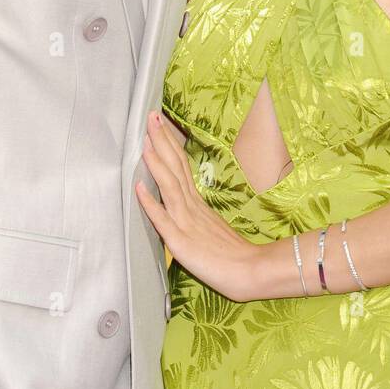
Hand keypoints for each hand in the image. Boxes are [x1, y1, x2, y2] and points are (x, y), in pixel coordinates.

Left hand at [135, 109, 263, 302]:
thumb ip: (196, 213)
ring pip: (170, 185)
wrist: (250, 272)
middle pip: (175, 167)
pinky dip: (150, 202)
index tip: (159, 124)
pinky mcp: (181, 242)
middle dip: (161, 141)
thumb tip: (181, 200)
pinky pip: (163, 219)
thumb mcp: (211, 227)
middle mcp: (191, 207)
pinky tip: (139, 187)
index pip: (180, 167)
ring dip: (156, 162)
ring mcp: (186, 222)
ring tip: (146, 140)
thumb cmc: (232, 254)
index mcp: (197, 203)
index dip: (168, 145)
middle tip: (151, 116)